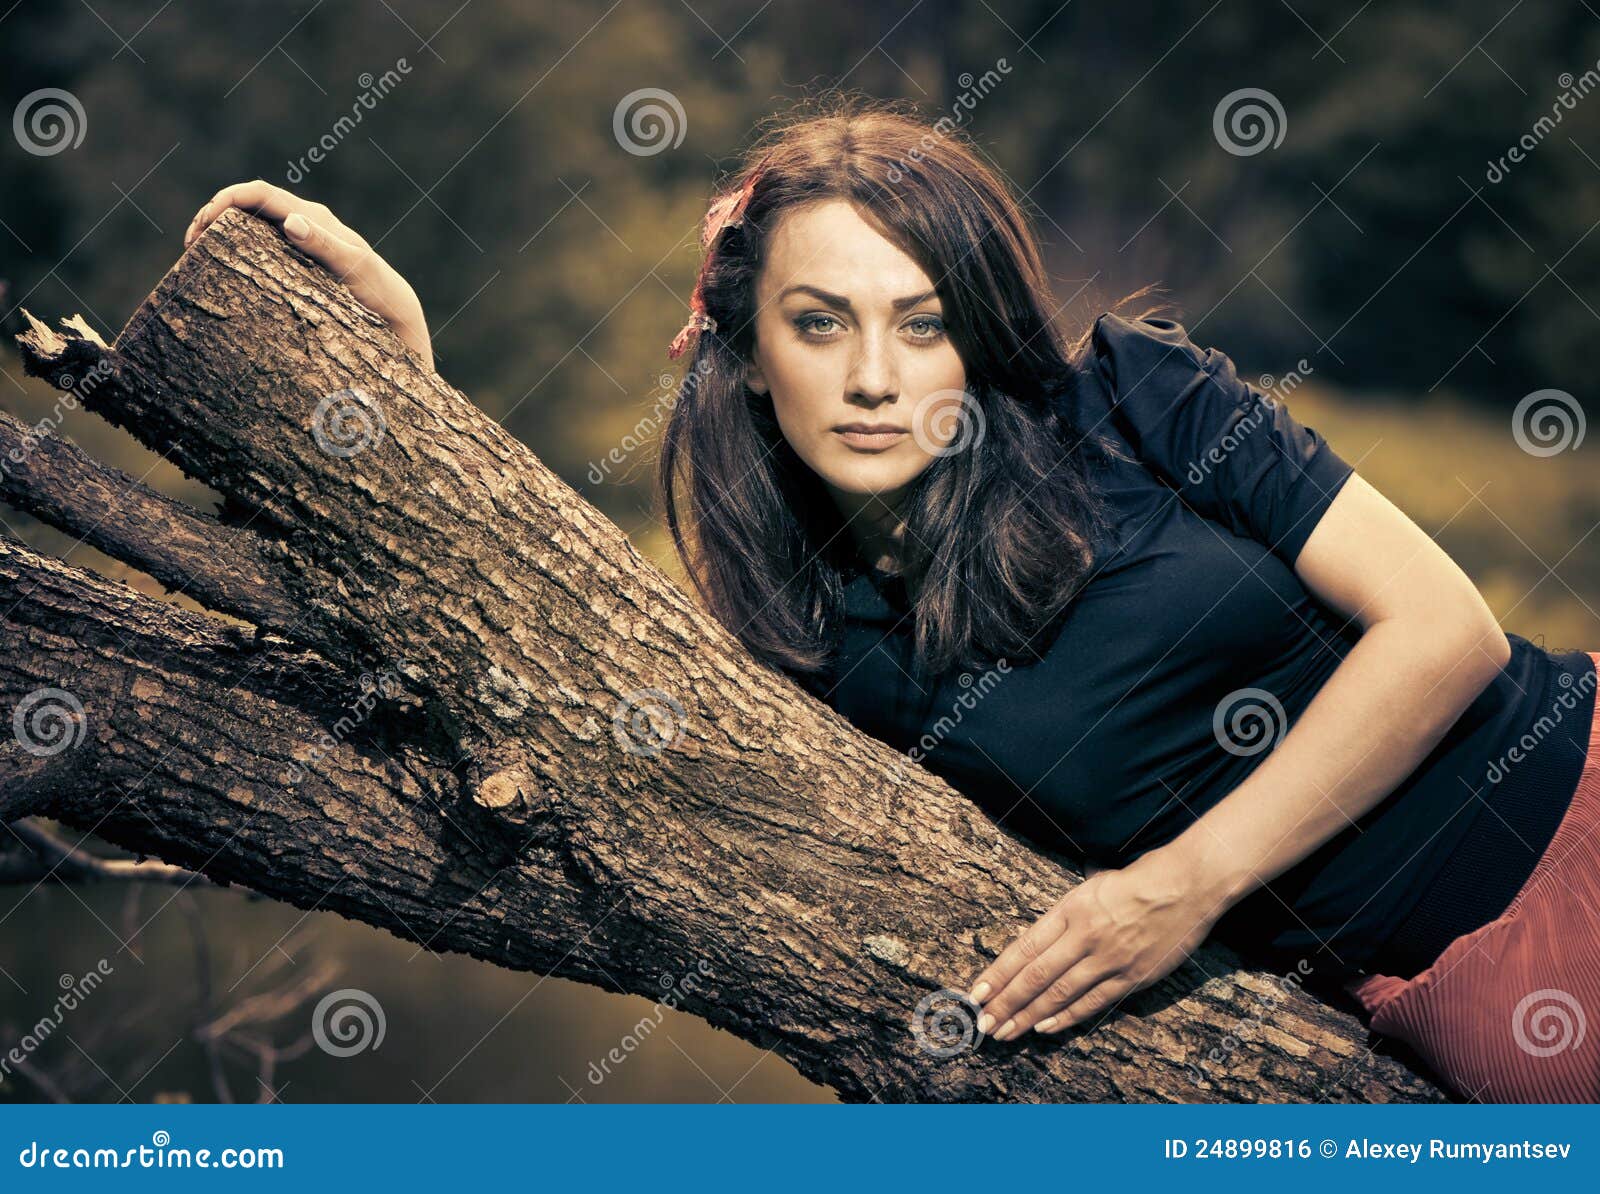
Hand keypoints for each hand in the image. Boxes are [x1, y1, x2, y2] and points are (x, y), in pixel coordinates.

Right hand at [184, 180, 433, 371]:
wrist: (394, 309)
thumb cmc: (376, 291)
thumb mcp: (353, 269)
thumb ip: (325, 245)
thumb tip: (291, 222)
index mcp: (314, 217)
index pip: (260, 193)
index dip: (226, 201)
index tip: (202, 225)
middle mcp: (305, 221)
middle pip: (249, 203)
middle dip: (214, 214)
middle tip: (190, 243)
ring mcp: (301, 238)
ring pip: (251, 222)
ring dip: (221, 229)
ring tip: (196, 251)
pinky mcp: (298, 256)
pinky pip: (260, 242)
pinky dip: (236, 245)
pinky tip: (221, 265)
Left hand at [965, 848, 1222, 1040]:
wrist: (1186, 885)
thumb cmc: (1137, 880)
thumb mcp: (1091, 885)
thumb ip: (1064, 914)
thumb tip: (1040, 934)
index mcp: (1071, 909)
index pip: (1025, 947)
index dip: (999, 973)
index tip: (977, 992)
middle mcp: (1085, 936)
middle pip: (1036, 976)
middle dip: (1006, 1002)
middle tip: (983, 1023)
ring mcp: (1109, 959)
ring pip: (1059, 994)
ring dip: (1028, 1016)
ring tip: (1005, 1031)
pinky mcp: (1132, 977)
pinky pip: (1092, 1002)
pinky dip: (1066, 1017)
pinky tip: (1044, 1028)